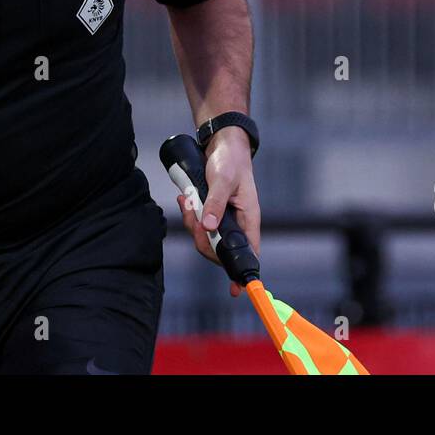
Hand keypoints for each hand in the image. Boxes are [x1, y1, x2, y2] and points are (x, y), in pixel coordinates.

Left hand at [173, 127, 260, 296]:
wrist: (223, 144)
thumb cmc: (231, 161)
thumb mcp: (224, 180)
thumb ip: (216, 203)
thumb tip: (209, 228)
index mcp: (249, 219)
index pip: (249, 253)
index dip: (241, 272)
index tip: (235, 290)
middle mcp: (238, 223)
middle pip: (218, 249)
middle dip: (201, 238)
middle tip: (193, 217)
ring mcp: (224, 219)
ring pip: (205, 237)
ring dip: (192, 224)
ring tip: (186, 201)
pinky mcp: (212, 212)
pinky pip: (199, 224)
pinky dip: (189, 215)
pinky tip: (184, 200)